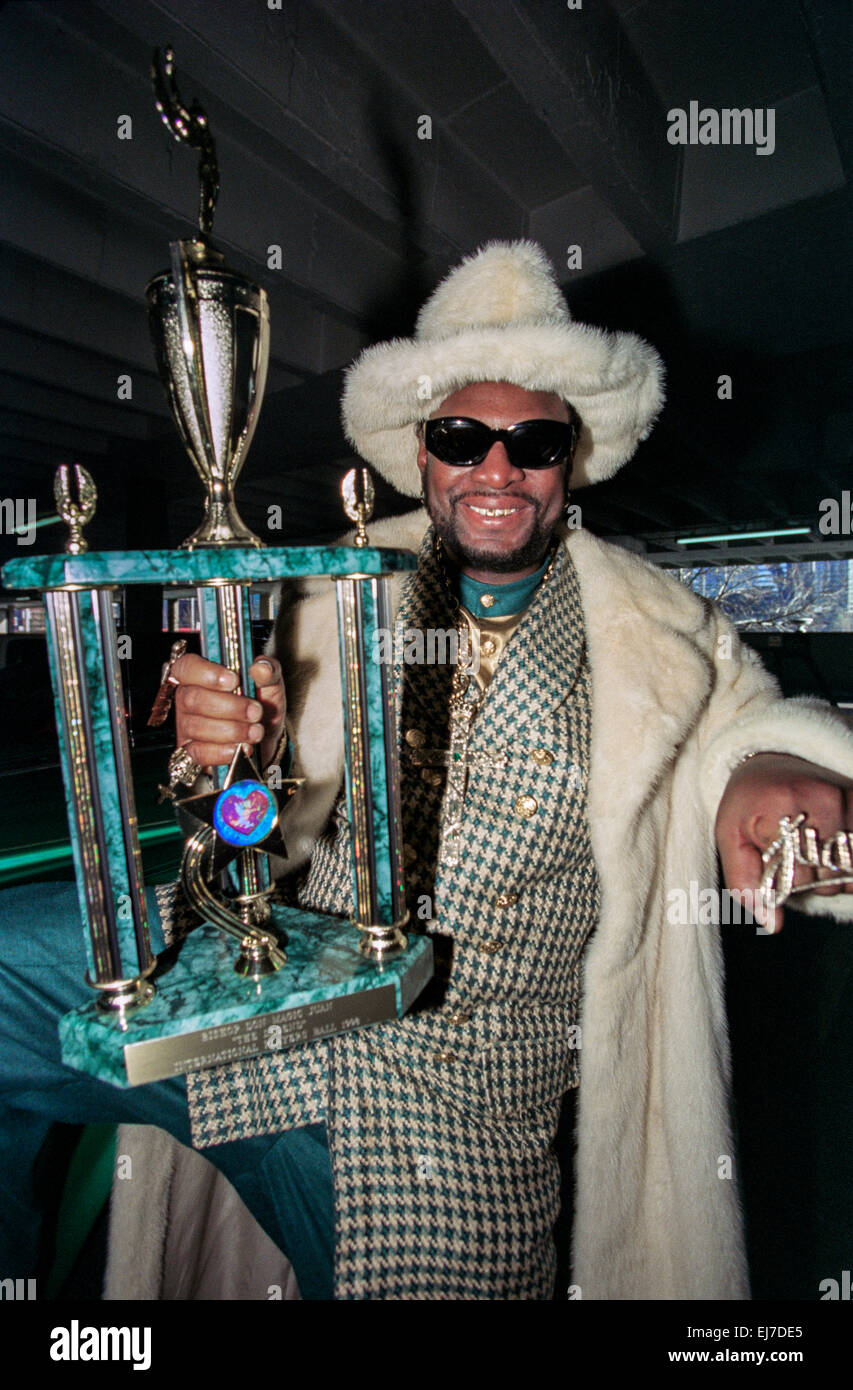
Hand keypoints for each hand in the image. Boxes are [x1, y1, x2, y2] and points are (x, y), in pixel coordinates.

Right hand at [172, 653, 285, 771]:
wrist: (266, 739)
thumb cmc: (260, 705)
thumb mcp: (270, 684)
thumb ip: (268, 671)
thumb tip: (261, 668)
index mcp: (199, 675)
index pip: (186, 666)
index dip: (206, 672)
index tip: (234, 680)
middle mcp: (187, 698)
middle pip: (193, 699)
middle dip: (229, 707)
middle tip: (256, 712)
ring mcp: (185, 726)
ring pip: (197, 727)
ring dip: (232, 730)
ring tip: (256, 731)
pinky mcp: (191, 751)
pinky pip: (199, 752)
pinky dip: (223, 751)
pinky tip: (241, 748)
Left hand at [715, 753, 852, 931]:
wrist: (773, 758)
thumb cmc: (749, 803)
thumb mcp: (730, 836)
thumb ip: (743, 881)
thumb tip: (772, 925)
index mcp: (779, 804)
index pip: (793, 876)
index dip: (781, 880)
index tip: (772, 862)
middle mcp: (822, 800)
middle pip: (825, 878)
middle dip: (806, 877)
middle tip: (790, 850)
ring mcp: (849, 801)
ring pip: (848, 874)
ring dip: (830, 874)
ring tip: (809, 846)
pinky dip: (848, 866)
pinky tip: (829, 847)